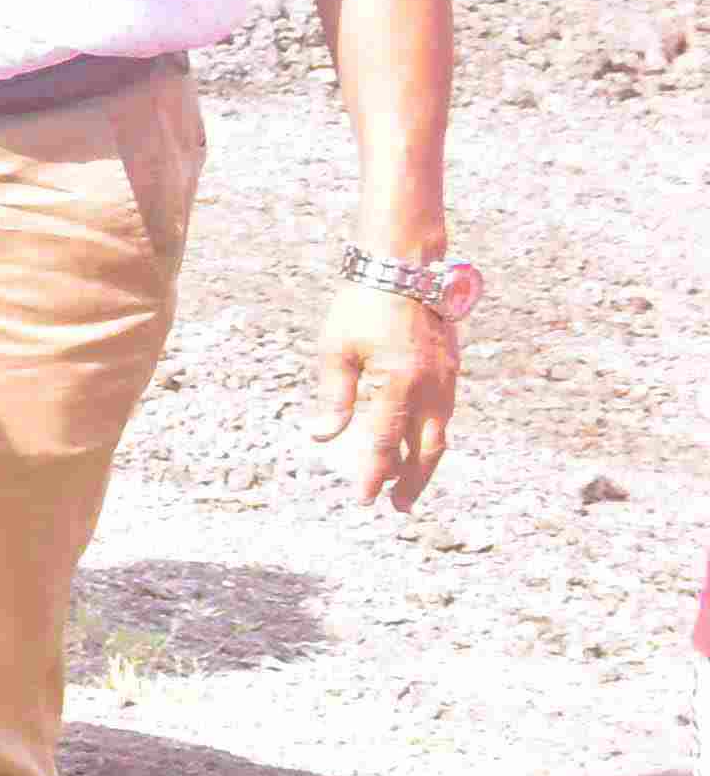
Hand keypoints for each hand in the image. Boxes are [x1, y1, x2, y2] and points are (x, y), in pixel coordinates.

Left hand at [316, 282, 458, 511]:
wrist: (405, 268)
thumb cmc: (362, 306)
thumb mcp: (336, 350)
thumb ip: (334, 397)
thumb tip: (323, 438)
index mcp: (397, 383)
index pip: (383, 442)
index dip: (374, 474)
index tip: (364, 499)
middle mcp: (429, 387)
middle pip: (425, 449)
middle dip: (411, 481)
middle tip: (397, 507)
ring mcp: (446, 379)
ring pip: (439, 434)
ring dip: (424, 462)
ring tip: (407, 486)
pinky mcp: (451, 371)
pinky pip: (444, 414)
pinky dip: (431, 436)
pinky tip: (417, 446)